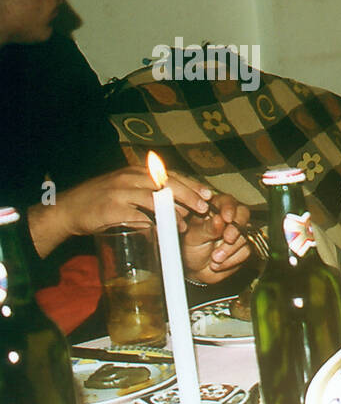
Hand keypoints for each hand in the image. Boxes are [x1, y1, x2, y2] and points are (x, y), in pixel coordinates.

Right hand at [27, 165, 214, 257]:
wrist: (69, 209)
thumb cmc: (103, 200)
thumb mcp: (127, 187)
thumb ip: (150, 191)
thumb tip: (181, 203)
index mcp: (136, 171)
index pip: (171, 175)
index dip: (192, 185)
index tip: (209, 195)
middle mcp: (129, 178)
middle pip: (168, 185)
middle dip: (190, 197)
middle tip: (204, 209)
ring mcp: (120, 192)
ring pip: (156, 200)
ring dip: (174, 214)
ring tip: (185, 225)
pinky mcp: (113, 209)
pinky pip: (140, 217)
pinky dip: (154, 225)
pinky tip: (163, 232)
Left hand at [181, 193, 252, 283]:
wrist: (195, 269)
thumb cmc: (191, 248)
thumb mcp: (194, 237)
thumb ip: (207, 228)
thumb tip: (218, 220)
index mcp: (214, 209)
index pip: (226, 201)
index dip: (229, 208)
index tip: (226, 219)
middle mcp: (229, 219)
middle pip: (243, 214)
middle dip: (236, 228)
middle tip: (227, 239)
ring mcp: (238, 233)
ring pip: (245, 235)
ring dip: (230, 249)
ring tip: (215, 258)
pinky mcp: (244, 247)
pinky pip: (246, 251)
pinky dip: (233, 259)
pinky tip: (220, 263)